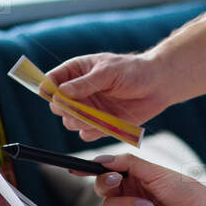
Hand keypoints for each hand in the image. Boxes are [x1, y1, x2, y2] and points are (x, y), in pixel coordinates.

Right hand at [45, 52, 171, 140]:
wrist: (158, 85)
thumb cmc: (133, 70)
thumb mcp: (109, 72)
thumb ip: (85, 83)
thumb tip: (60, 92)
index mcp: (75, 71)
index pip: (51, 81)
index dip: (47, 89)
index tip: (54, 96)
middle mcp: (78, 92)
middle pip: (57, 106)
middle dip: (66, 110)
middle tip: (80, 108)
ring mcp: (88, 109)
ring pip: (70, 123)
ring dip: (80, 122)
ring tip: (98, 116)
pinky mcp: (99, 124)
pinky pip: (86, 135)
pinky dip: (94, 132)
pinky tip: (107, 124)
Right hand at [92, 153, 205, 205]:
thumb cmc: (183, 188)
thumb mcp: (153, 170)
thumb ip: (127, 163)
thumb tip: (102, 160)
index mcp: (132, 174)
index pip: (105, 171)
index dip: (88, 170)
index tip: (75, 170)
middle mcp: (129, 191)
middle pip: (102, 189)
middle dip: (107, 185)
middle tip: (118, 181)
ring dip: (129, 204)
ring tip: (149, 204)